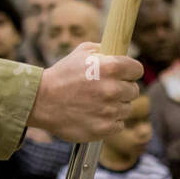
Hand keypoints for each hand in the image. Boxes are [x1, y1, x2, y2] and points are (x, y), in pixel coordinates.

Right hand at [27, 42, 142, 142]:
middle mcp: (113, 89)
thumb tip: (117, 51)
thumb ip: (103, 50)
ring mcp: (109, 111)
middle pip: (134, 90)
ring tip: (99, 103)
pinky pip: (119, 125)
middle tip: (109, 89)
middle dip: (123, 89)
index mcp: (110, 67)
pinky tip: (97, 115)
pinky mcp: (104, 128)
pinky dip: (110, 121)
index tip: (126, 74)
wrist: (41, 101)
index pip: (137, 69)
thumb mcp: (80, 53)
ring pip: (127, 108)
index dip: (131, 71)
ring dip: (117, 106)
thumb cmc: (61, 75)